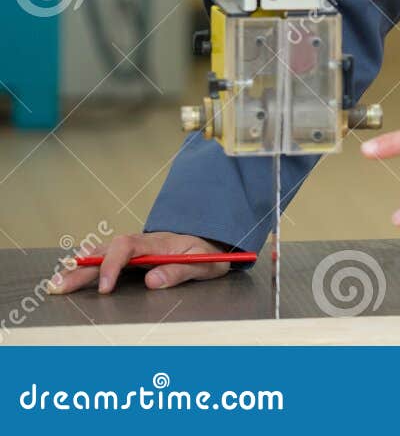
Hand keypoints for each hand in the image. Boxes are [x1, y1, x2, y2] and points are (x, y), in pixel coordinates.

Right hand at [45, 231, 231, 295]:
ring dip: (78, 267)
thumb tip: (152, 281)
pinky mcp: (131, 256)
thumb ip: (180, 271)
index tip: (104, 288)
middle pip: (105, 250)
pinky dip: (86, 265)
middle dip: (81, 268)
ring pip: (100, 252)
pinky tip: (70, 275)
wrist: (213, 242)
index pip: (127, 247)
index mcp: (157, 242)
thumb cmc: (208, 254)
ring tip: (57, 283)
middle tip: (60, 286)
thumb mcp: (204, 264)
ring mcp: (134, 248)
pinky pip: (104, 257)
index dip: (112, 266)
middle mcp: (141, 242)